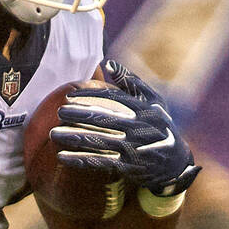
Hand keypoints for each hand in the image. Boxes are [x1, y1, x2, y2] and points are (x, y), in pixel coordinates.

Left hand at [50, 59, 199, 194]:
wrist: (175, 163)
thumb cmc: (160, 126)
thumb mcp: (153, 101)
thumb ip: (131, 82)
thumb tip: (107, 63)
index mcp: (142, 109)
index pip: (112, 98)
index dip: (89, 96)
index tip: (69, 95)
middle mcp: (137, 127)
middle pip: (103, 119)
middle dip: (79, 115)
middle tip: (59, 112)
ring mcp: (132, 148)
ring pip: (99, 141)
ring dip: (75, 138)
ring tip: (54, 134)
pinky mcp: (127, 166)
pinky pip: (100, 162)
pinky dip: (80, 160)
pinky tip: (62, 157)